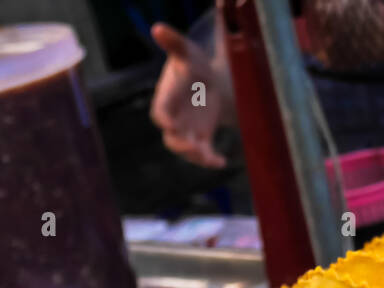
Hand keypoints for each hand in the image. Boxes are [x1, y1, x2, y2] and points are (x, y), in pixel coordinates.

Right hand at [149, 23, 230, 167]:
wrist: (206, 79)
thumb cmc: (192, 62)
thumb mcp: (187, 51)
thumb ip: (174, 42)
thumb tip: (158, 28)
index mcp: (166, 98)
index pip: (160, 112)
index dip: (164, 118)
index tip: (169, 124)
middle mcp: (174, 118)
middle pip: (171, 139)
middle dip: (180, 146)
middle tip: (193, 148)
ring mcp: (187, 130)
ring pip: (187, 150)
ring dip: (197, 157)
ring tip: (212, 159)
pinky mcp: (201, 138)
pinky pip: (203, 154)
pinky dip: (211, 160)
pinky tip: (222, 162)